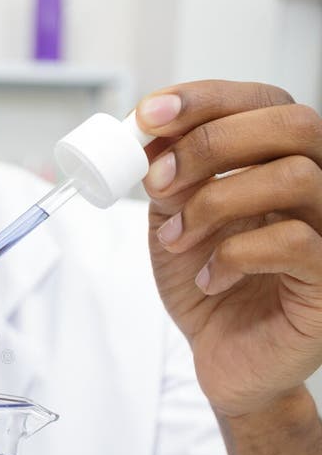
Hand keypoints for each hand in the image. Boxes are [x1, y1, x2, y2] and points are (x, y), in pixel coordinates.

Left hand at [137, 80, 321, 416]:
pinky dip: (233, 256)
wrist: (221, 356)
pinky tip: (208, 278)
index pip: (264, 101)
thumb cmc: (206, 281)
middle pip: (294, 125)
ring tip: (176, 238)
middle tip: (159, 180)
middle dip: (212, 142)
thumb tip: (148, 131)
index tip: (148, 115)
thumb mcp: (174, 218)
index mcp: (281, 161)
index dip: (207, 98)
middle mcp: (320, 186)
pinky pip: (295, 243)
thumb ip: (168, 174)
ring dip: (215, 202)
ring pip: (296, 177)